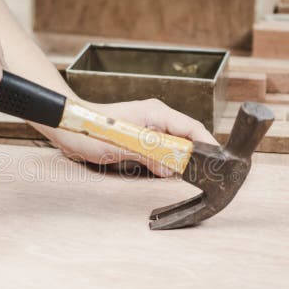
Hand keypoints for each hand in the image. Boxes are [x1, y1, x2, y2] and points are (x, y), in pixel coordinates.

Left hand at [47, 99, 217, 177]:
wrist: (71, 127)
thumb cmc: (92, 130)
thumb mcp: (124, 146)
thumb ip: (151, 155)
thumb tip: (171, 168)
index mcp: (157, 112)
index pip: (192, 127)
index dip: (207, 144)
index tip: (218, 161)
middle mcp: (156, 117)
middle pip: (187, 137)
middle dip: (194, 155)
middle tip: (203, 175)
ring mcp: (149, 127)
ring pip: (175, 145)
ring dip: (178, 160)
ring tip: (185, 175)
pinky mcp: (141, 137)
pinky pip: (161, 150)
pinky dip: (164, 161)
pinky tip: (163, 172)